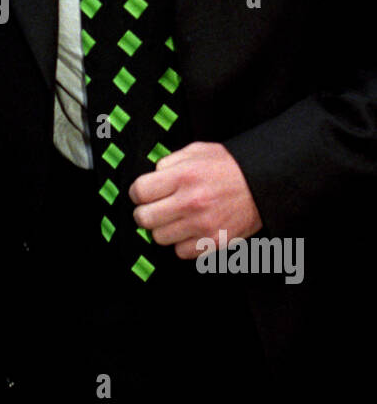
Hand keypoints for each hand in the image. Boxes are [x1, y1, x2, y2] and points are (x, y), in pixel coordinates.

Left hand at [129, 141, 261, 259]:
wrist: (265, 184)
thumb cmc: (230, 167)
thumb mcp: (198, 151)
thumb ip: (170, 162)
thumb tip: (151, 176)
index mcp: (184, 176)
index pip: (139, 191)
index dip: (137, 193)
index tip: (143, 194)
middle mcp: (191, 201)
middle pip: (144, 218)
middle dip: (145, 213)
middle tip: (154, 209)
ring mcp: (202, 225)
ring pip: (159, 237)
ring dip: (164, 229)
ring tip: (175, 219)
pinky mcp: (213, 242)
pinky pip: (180, 252)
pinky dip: (182, 243)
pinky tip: (190, 230)